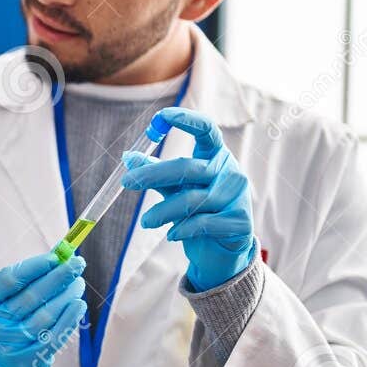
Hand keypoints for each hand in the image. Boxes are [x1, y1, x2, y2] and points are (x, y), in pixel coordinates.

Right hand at [0, 253, 86, 366]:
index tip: (56, 256)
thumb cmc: (9, 315)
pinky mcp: (28, 360)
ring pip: (46, 315)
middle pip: (30, 297)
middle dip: (58, 277)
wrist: (1, 357)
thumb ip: (30, 274)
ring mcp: (10, 344)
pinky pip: (54, 336)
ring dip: (67, 296)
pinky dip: (69, 318)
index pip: (8, 280)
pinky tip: (78, 304)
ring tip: (78, 283)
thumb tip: (61, 252)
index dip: (33, 267)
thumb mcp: (8, 295)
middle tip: (77, 263)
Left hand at [121, 107, 255, 291]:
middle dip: (153, 174)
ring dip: (163, 211)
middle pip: (188, 168)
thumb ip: (156, 173)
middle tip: (126, 182)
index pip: (207, 130)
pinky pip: (203, 223)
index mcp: (216, 156)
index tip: (160, 116)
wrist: (220, 250)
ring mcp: (239, 196)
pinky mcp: (241, 221)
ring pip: (192, 200)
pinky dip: (183, 229)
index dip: (187, 120)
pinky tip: (171, 235)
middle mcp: (231, 171)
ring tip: (145, 221)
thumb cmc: (198, 212)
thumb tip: (127, 157)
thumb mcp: (176, 189)